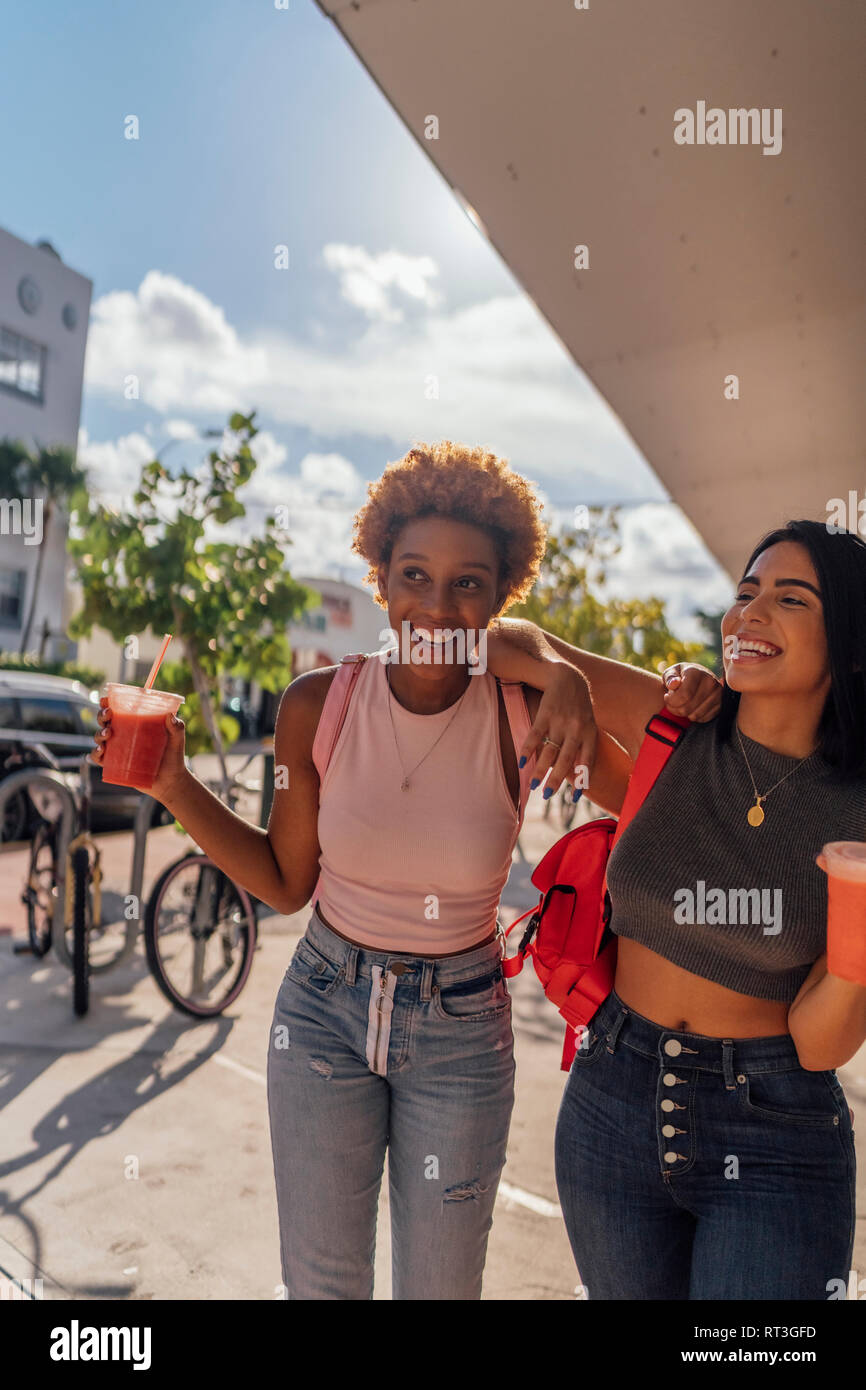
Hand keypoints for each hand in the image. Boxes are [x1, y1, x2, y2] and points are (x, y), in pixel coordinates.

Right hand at [89, 697, 187, 803]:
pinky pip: (99, 758)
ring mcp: (117, 749)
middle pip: (105, 721)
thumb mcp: (176, 740)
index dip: (107, 703)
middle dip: (102, 715)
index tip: (106, 700)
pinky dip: (96, 754)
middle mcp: (122, 734)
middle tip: (109, 714)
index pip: (117, 710)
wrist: (170, 780)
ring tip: (108, 734)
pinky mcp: (114, 764)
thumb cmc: (172, 756)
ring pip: (99, 737)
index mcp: (134, 723)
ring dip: (99, 733)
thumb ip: (177, 727)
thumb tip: (170, 716)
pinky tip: (101, 751)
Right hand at [518, 663, 596, 798]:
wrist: (567, 676)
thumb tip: (579, 775)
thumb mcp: (588, 723)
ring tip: (533, 786)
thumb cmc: (579, 706)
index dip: (581, 780)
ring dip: (540, 770)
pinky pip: (535, 735)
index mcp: (590, 732)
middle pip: (566, 759)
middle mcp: (576, 728)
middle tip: (548, 795)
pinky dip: (528, 749)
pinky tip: (523, 762)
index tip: (573, 798)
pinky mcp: (545, 713)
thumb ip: (585, 746)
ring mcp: (560, 721)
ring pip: (550, 751)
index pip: (587, 761)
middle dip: (557, 779)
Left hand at [662, 663, 722, 721]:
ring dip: (684, 714)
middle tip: (672, 703)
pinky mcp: (721, 704)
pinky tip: (692, 707)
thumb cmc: (680, 676)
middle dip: (675, 709)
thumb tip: (673, 684)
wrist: (698, 678)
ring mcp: (718, 694)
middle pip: (687, 708)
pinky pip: (703, 719)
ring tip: (682, 704)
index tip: (667, 696)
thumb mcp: (671, 672)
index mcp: (696, 672)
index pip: (683, 695)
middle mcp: (710, 681)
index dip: (671, 701)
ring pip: (695, 716)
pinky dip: (695, 716)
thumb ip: (669, 677)